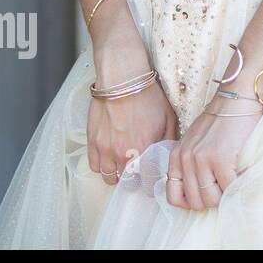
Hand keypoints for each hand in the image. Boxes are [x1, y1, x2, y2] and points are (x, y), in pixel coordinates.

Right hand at [87, 50, 177, 185]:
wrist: (122, 79)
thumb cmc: (147, 96)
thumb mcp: (168, 116)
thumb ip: (170, 138)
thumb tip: (171, 153)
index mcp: (143, 149)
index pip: (146, 181)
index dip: (149, 183)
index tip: (151, 180)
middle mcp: (122, 154)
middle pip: (126, 182)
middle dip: (132, 179)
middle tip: (137, 172)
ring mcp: (104, 149)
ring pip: (108, 177)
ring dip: (116, 174)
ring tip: (122, 165)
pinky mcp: (92, 142)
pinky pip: (94, 166)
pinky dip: (101, 166)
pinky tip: (109, 158)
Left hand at [165, 93, 261, 210]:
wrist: (237, 96)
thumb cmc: (222, 117)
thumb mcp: (197, 139)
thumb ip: (191, 160)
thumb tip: (199, 186)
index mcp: (177, 155)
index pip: (173, 196)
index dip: (190, 202)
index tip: (206, 196)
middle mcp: (185, 159)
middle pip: (194, 201)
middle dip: (211, 201)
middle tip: (225, 191)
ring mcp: (202, 159)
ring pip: (210, 199)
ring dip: (224, 197)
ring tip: (234, 185)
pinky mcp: (220, 158)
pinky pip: (228, 187)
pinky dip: (237, 187)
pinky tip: (243, 177)